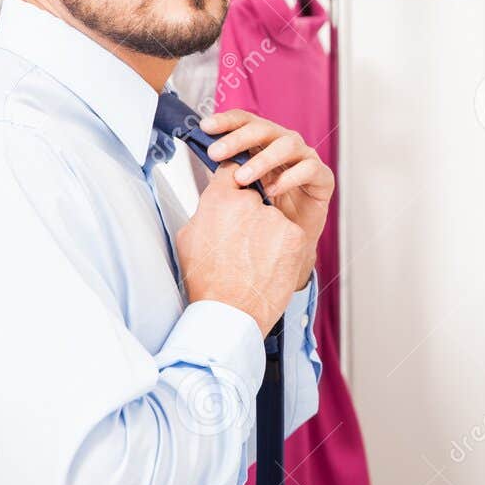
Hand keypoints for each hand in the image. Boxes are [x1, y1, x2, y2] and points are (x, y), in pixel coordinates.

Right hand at [176, 165, 310, 334]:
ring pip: (273, 215)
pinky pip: (288, 233)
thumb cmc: (207, 281)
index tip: (236, 187)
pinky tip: (267, 265)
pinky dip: (282, 246)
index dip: (234, 181)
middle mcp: (249, 203)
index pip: (232, 169)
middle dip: (250, 211)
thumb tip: (213, 199)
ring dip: (266, 230)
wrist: (231, 315)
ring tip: (252, 258)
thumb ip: (205, 209)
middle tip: (241, 238)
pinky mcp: (296, 237)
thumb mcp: (188, 237)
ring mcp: (276, 219)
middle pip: (255, 194)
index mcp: (220, 199)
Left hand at [200, 109, 333, 290]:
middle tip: (217, 153)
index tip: (206, 127)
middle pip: (264, 129)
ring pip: (287, 145)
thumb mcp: (239, 191)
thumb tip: (203, 157)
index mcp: (263, 143)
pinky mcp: (323, 178)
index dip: (226, 121)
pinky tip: (273, 191)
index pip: (245, 122)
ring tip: (243, 179)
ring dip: (262, 160)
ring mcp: (305, 159)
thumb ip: (225, 172)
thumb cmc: (264, 215)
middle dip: (238, 139)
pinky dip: (289, 178)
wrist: (288, 246)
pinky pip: (309, 169)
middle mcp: (284, 145)